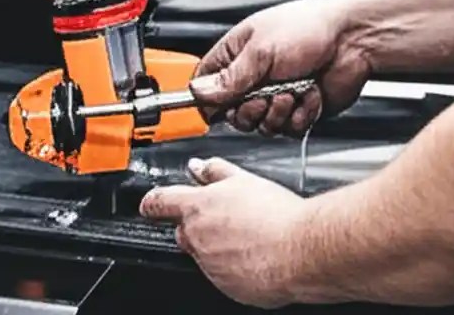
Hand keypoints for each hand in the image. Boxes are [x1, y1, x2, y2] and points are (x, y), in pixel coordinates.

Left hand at [140, 158, 311, 309]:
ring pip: (204, 255)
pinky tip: (258, 258)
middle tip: (228, 221)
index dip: (153, 203)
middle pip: (183, 231)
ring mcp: (209, 265)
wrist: (303, 251)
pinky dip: (235, 269)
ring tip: (251, 239)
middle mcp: (196, 237)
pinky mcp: (227, 287)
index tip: (151, 204)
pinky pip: (223, 277)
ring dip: (219, 248)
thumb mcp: (244, 180)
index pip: (158, 203)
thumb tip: (198, 166)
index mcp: (196, 208)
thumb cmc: (278, 215)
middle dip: (197, 227)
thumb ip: (215, 171)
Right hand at [190, 0, 370, 136]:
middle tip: (265, 95)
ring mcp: (275, 96)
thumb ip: (229, 77)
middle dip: (250, 110)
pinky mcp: (298, 111)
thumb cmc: (309, 29)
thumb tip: (199, 91)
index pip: (206, 86)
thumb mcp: (260, 51)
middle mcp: (253, 78)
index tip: (218, 106)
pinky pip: (288, 129)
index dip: (208, 101)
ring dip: (279, 112)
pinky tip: (309, 94)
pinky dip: (302, 115)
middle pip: (232, 114)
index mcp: (235, 56)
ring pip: (261, 125)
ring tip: (292, 90)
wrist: (354, 39)